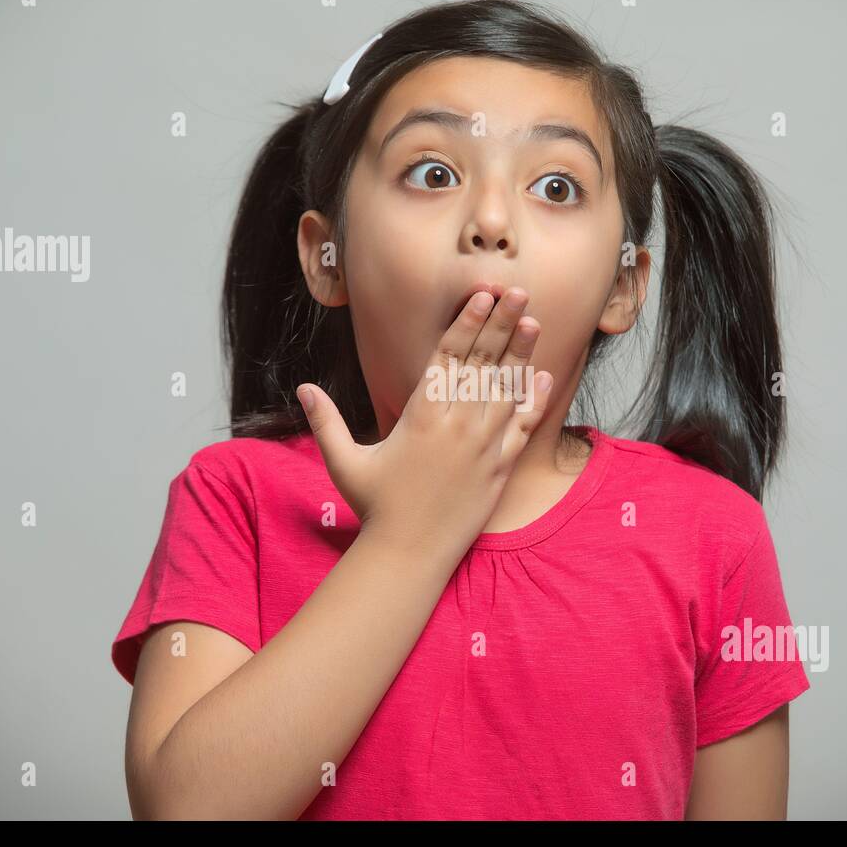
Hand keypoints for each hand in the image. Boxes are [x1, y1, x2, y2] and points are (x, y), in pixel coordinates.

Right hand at [296, 285, 552, 552]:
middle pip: (483, 363)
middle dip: (502, 324)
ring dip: (521, 354)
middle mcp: (457, 424)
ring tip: (534, 322)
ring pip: (506, 389)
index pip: (449, 357)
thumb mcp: (345, 462)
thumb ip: (327, 423)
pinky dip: (532, 402)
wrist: (409, 554)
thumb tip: (303, 389)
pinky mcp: (499, 469)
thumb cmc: (375, 508)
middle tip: (517, 292)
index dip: (468, 323)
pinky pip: (521, 428)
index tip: (482, 296)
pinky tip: (543, 377)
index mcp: (421, 415)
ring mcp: (482, 446)